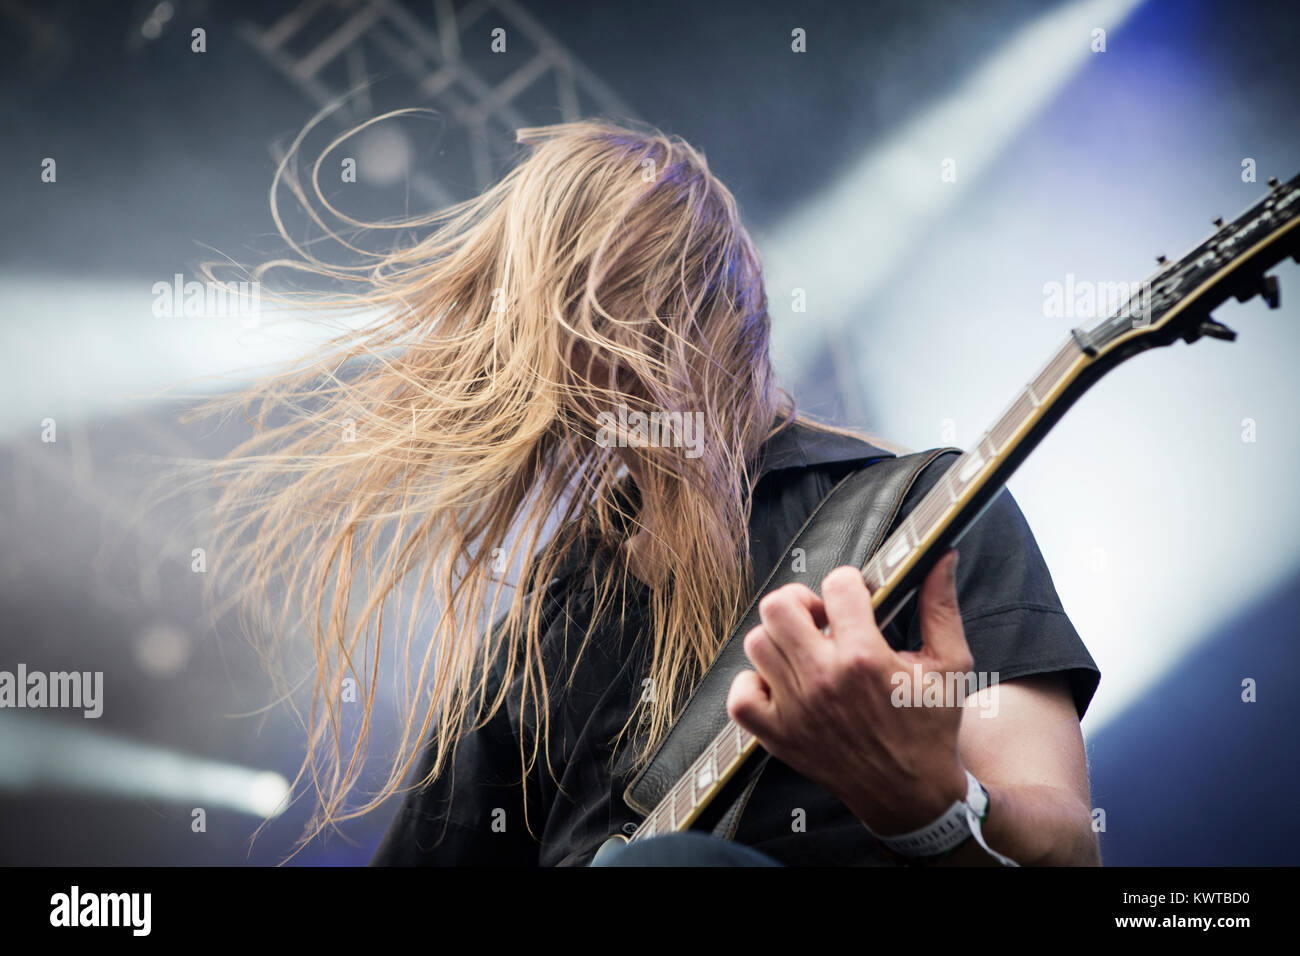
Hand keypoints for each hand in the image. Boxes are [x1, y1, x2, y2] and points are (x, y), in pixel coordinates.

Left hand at [726, 550, 971, 834]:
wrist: (912, 796)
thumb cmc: (931, 729)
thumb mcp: (950, 665)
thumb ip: (941, 606)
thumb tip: (942, 556)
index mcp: (865, 658)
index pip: (836, 584)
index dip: (850, 584)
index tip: (858, 600)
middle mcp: (823, 680)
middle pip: (778, 606)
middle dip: (801, 602)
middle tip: (821, 619)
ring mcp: (795, 709)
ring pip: (757, 643)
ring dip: (780, 640)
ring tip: (806, 651)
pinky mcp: (777, 736)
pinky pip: (740, 694)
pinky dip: (754, 683)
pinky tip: (782, 683)